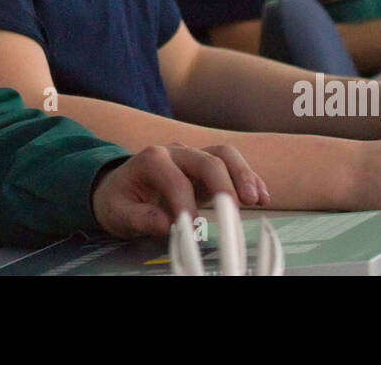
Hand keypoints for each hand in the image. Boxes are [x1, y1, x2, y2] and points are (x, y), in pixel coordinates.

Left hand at [91, 143, 271, 238]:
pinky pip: (232, 166)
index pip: (176, 180)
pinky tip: (262, 196)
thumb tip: (165, 224)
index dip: (187, 204)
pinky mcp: (206, 168)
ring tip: (257, 200)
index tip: (193, 228)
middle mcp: (175, 152)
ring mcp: (192, 157)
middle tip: (235, 211)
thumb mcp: (118, 212)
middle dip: (225, 184)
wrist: (119, 187)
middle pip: (208, 159)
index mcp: (151, 159)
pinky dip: (249, 179)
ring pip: (224, 155)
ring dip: (243, 176)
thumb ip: (139, 218)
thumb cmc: (119, 199)